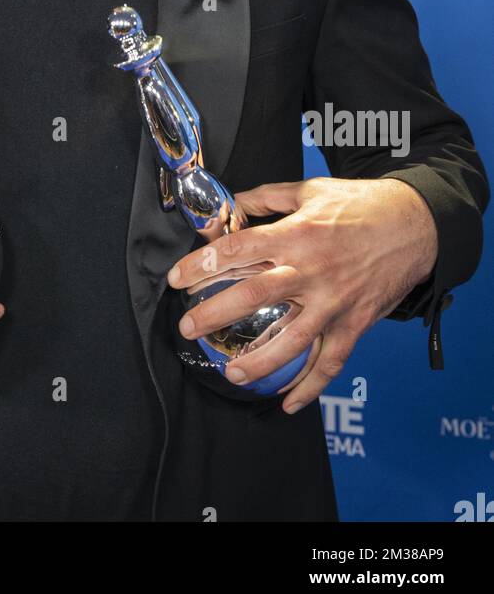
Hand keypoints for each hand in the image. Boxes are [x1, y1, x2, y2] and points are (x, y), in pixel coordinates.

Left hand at [166, 176, 438, 414]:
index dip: (202, 263)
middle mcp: (312, 271)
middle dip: (215, 314)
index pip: (239, 250)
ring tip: (231, 372)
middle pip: (255, 296)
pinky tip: (289, 404)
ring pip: (291, 340)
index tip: (177, 278)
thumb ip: (267, 198)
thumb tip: (230, 205)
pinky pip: (330, 361)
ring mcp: (335, 302)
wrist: (415, 224)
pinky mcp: (355, 323)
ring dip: (259, 361)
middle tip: (188, 328)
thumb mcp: (310, 189)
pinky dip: (311, 387)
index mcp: (297, 234)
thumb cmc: (360, 204)